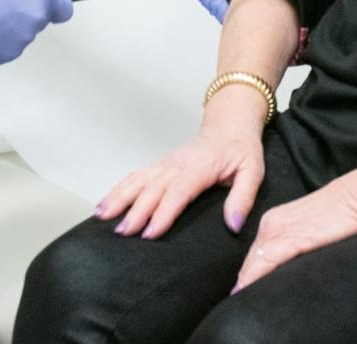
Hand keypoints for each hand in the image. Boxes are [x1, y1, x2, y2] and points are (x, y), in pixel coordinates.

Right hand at [0, 0, 72, 64]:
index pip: (65, 9)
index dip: (56, 9)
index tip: (54, 10)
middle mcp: (37, 17)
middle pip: (41, 21)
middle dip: (28, 15)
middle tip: (6, 7)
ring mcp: (25, 37)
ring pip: (24, 34)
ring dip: (12, 28)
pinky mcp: (10, 53)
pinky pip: (10, 48)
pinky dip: (0, 41)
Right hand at [95, 122, 265, 239]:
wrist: (230, 123)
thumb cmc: (241, 148)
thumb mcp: (253, 171)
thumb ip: (243, 198)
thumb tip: (233, 225)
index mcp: (199, 167)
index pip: (178, 192)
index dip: (163, 213)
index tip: (150, 233)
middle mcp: (177, 164)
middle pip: (151, 188)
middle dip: (135, 211)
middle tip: (121, 233)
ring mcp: (165, 163)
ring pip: (137, 180)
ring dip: (119, 197)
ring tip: (102, 216)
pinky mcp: (160, 165)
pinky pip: (136, 176)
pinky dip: (118, 189)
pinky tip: (105, 203)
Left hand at [232, 164, 356, 292]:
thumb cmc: (342, 216)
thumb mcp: (310, 230)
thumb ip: (295, 246)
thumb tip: (288, 269)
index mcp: (274, 220)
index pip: (255, 253)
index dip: (250, 273)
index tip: (246, 289)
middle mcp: (271, 223)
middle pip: (250, 259)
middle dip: (246, 280)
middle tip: (241, 299)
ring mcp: (280, 229)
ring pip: (255, 262)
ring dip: (247, 282)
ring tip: (242, 299)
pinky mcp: (292, 238)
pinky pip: (266, 261)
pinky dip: (254, 277)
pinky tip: (247, 290)